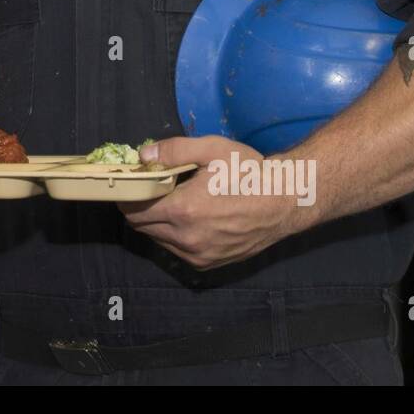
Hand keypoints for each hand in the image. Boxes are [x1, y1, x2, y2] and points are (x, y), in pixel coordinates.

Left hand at [118, 136, 304, 269]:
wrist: (284, 201)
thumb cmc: (249, 172)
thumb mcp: (212, 149)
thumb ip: (173, 151)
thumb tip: (143, 155)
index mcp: (183, 210)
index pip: (134, 209)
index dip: (129, 194)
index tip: (134, 183)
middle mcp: (187, 238)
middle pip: (141, 227)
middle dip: (140, 208)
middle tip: (151, 190)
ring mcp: (197, 254)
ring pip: (158, 240)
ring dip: (157, 223)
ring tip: (174, 203)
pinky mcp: (208, 263)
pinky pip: (176, 251)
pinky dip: (174, 236)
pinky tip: (190, 219)